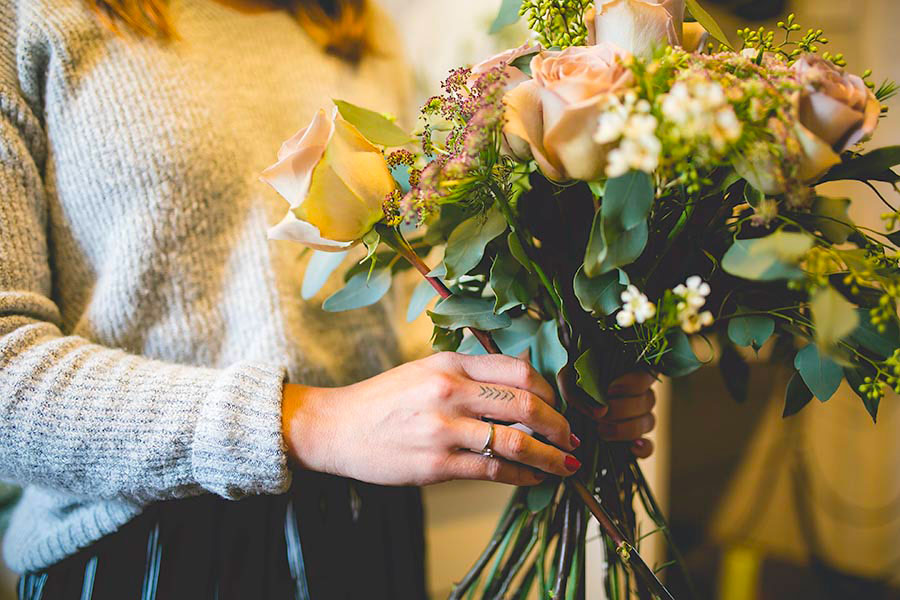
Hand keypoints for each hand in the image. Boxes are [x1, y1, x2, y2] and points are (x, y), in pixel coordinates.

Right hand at [281, 352, 580, 486]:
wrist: (336, 427)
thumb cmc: (383, 400)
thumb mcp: (425, 371)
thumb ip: (469, 375)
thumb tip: (521, 390)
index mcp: (450, 364)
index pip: (519, 370)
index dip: (551, 390)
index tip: (562, 404)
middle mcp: (449, 391)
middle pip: (526, 404)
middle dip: (561, 425)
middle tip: (575, 438)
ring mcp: (443, 429)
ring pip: (516, 441)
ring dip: (551, 456)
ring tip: (567, 465)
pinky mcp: (436, 464)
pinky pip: (493, 470)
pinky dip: (522, 476)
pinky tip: (534, 479)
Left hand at [559, 368, 656, 458]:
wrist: (566, 412)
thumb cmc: (572, 388)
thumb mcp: (568, 380)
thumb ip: (577, 388)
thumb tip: (600, 411)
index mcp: (630, 374)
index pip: (645, 376)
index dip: (631, 384)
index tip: (609, 390)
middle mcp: (641, 395)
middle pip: (647, 401)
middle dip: (622, 409)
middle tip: (599, 415)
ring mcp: (641, 419)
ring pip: (648, 422)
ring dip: (625, 428)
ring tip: (601, 430)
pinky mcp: (636, 441)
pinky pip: (649, 447)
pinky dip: (643, 449)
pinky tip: (631, 447)